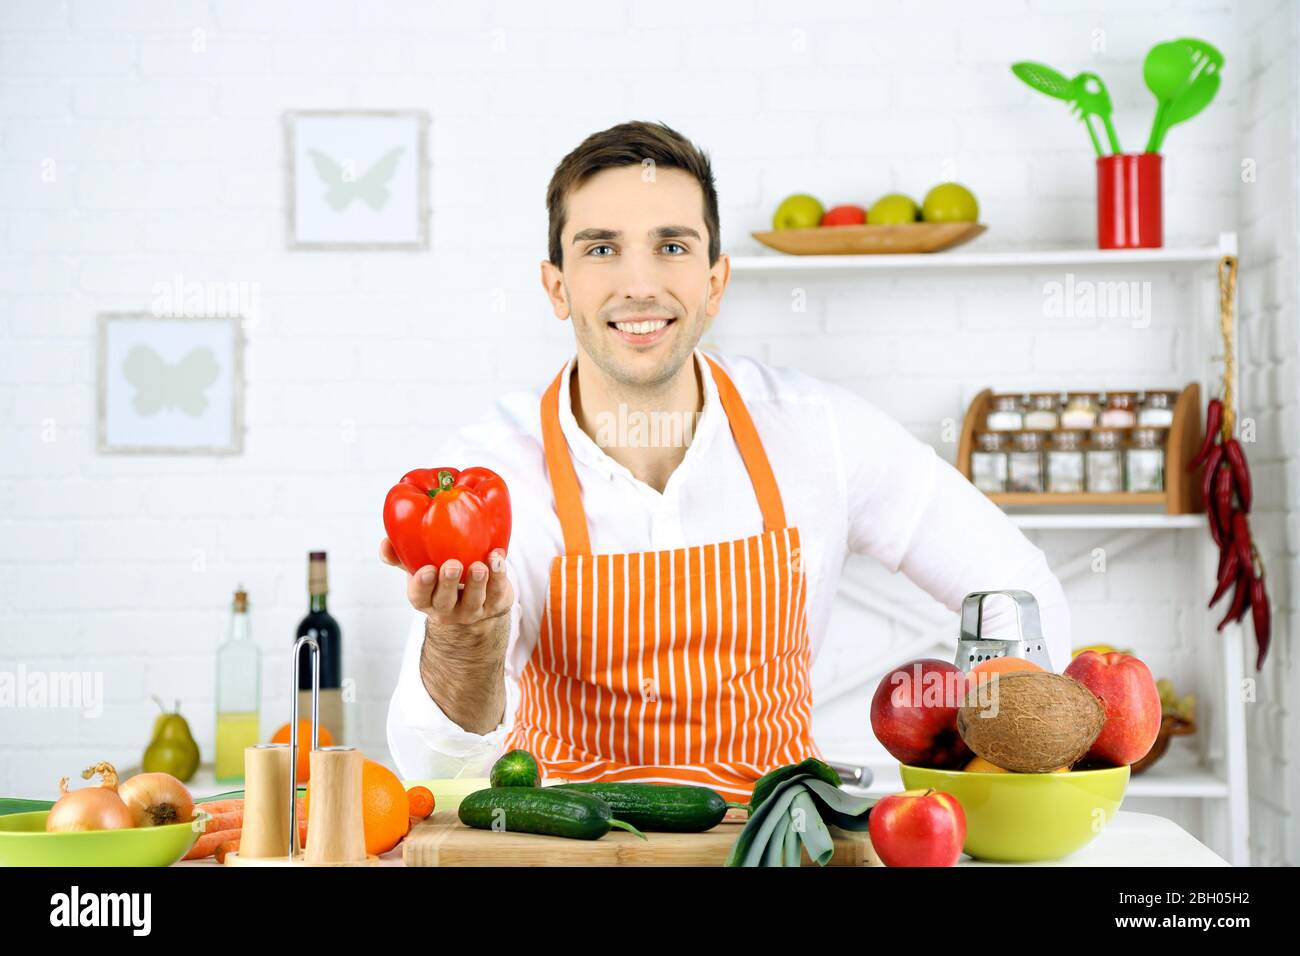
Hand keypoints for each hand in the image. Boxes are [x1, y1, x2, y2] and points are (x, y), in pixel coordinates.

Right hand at [379, 537, 513, 628]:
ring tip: (480, 565)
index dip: (422, 585)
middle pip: (446, 601)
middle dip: (448, 583)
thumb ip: (402, 555)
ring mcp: (473, 610)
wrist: (477, 603)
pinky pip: (498, 591)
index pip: (419, 597)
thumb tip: (385, 544)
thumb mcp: (420, 568)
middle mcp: (448, 609)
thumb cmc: (442, 579)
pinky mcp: (496, 604)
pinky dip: (499, 575)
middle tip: (453, 565)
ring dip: (477, 581)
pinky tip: (497, 557)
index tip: (427, 569)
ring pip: (475, 599)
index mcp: (426, 599)